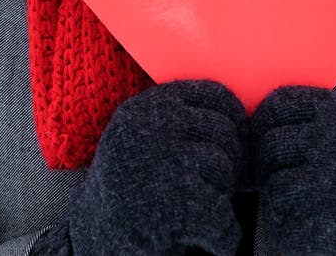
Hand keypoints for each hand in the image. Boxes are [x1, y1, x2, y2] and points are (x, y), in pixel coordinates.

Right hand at [36, 80, 247, 255]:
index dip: (234, 119)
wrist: (87, 243)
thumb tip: (248, 118)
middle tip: (216, 187)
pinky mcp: (175, 205)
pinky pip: (223, 217)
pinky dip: (224, 236)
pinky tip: (211, 241)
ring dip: (222, 198)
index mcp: (147, 105)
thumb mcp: (143, 137)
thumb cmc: (126, 191)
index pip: (214, 94)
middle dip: (229, 164)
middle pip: (224, 133)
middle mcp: (154, 126)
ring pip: (225, 171)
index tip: (235, 142)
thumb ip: (181, 119)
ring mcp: (164, 163)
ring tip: (200, 211)